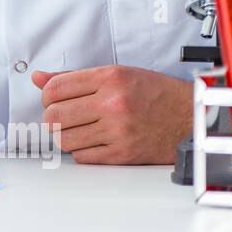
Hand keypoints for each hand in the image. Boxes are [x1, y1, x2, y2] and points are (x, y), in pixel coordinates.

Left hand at [33, 65, 190, 163]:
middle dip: (53, 117)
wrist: (192, 119)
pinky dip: (82, 151)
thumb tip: (38, 78)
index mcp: (110, 78)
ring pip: (63, 139)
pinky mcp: (123, 155)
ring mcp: (118, 131)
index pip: (54, 89)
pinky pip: (82, 157)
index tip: (54, 99)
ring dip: (66, 135)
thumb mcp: (118, 74)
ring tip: (80, 129)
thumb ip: (75, 77)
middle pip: (53, 116)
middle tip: (65, 116)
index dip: (47, 96)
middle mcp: (113, 104)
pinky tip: (94, 142)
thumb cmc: (156, 94)